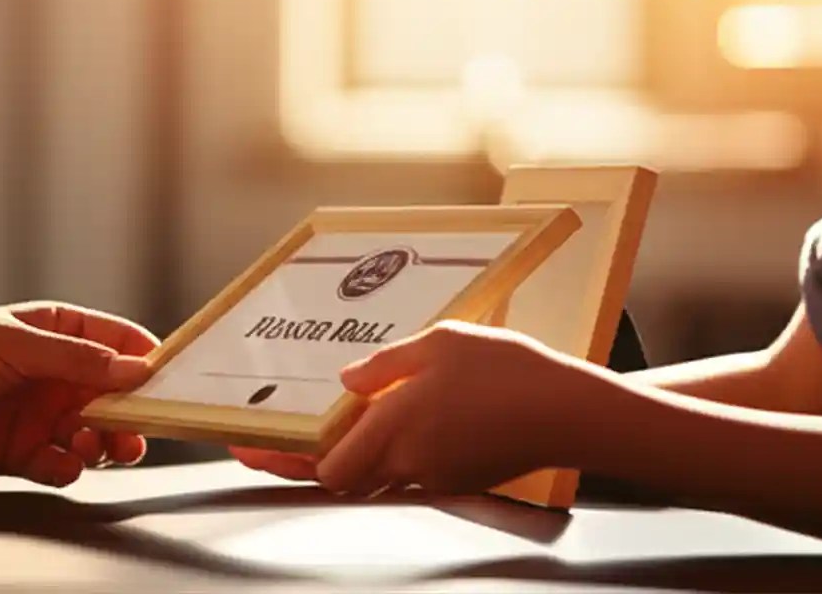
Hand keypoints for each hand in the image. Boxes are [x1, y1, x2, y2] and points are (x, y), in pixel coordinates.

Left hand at [0, 301, 157, 486]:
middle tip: (133, 430)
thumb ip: (77, 358)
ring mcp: (47, 414)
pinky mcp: (27, 451)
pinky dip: (68, 466)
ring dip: (103, 443)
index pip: (121, 342)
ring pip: (98, 434)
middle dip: (132, 415)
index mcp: (63, 333)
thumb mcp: (17, 343)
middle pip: (119, 396)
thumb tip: (137, 367)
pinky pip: (64, 464)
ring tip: (89, 443)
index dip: (148, 360)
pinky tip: (59, 461)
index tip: (167, 381)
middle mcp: (62, 375)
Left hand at [233, 320, 603, 494]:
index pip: (327, 466)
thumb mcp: (441, 343)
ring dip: (348, 458)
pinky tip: (391, 423)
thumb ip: (386, 366)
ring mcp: (435, 474)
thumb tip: (345, 381)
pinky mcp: (458, 478)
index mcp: (397, 425)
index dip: (286, 459)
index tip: (250, 448)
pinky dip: (387, 455)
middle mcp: (410, 460)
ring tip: (332, 425)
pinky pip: (406, 472)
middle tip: (275, 439)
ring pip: (373, 478)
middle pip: (342, 478)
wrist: (571, 411)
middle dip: (309, 460)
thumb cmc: (510, 370)